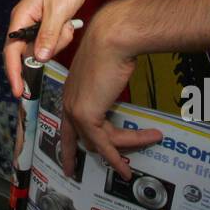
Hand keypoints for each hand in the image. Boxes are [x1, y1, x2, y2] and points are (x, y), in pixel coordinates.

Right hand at [3, 0, 95, 95]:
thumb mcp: (58, 12)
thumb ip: (47, 36)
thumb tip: (38, 58)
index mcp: (21, 16)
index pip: (11, 50)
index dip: (13, 72)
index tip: (18, 90)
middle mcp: (24, 20)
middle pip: (28, 50)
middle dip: (47, 51)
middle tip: (64, 37)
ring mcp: (35, 21)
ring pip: (42, 46)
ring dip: (58, 42)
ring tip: (68, 26)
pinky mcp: (46, 21)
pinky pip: (50, 39)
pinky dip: (62, 36)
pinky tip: (69, 24)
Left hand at [59, 4, 162, 178]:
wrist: (111, 39)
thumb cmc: (112, 48)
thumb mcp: (106, 72)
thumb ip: (105, 88)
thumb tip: (114, 93)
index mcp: (70, 91)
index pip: (69, 123)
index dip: (70, 142)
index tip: (70, 156)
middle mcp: (68, 102)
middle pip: (80, 137)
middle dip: (85, 155)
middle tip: (83, 169)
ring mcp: (75, 110)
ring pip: (98, 142)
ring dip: (123, 149)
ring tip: (142, 152)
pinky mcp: (86, 115)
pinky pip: (105, 142)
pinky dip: (117, 156)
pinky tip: (126, 166)